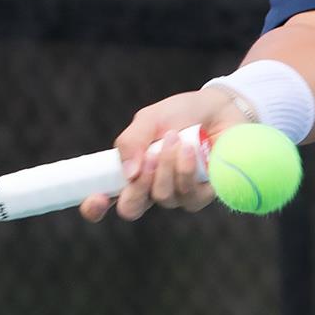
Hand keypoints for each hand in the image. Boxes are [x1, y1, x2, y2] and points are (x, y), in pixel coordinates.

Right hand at [77, 88, 249, 221]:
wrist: (220, 107)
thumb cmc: (182, 113)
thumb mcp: (149, 119)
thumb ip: (131, 141)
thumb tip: (127, 174)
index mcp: (131, 172)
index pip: (104, 201)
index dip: (94, 208)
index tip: (97, 198)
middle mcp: (151, 189)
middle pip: (132, 208)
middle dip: (138, 185)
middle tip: (149, 156)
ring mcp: (178, 195)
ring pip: (163, 197)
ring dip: (167, 167)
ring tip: (174, 140)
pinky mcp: (203, 195)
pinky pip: (189, 197)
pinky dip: (187, 170)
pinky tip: (192, 150)